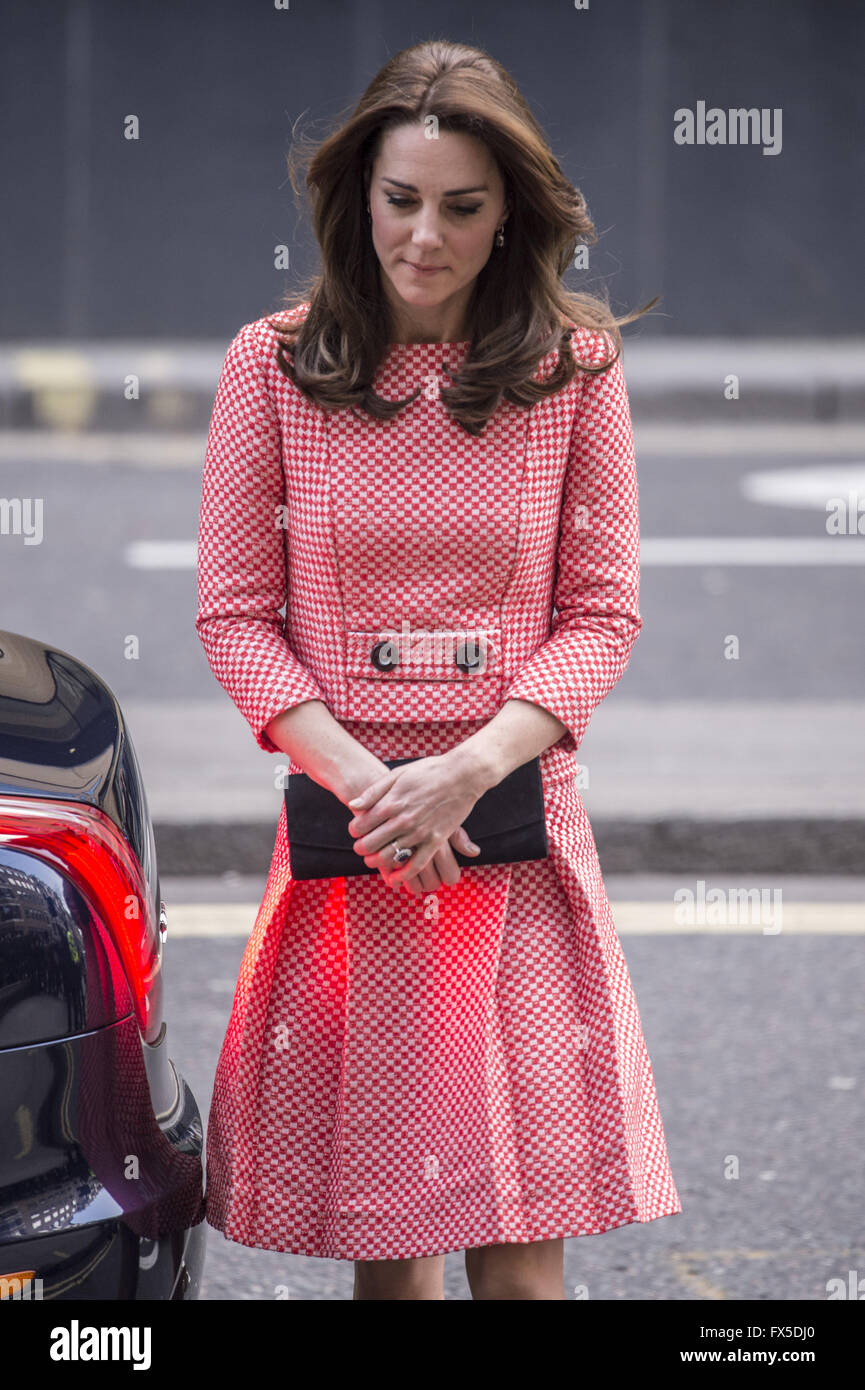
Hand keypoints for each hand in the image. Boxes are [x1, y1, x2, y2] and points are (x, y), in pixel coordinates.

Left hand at [345, 752, 485, 895]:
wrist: (462, 774)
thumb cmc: (429, 771)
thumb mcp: (397, 775)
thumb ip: (374, 792)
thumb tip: (353, 805)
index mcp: (391, 803)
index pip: (361, 825)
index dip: (354, 830)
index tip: (356, 830)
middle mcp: (403, 820)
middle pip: (371, 843)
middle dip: (361, 848)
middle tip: (361, 847)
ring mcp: (420, 832)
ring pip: (390, 856)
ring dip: (376, 861)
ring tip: (373, 860)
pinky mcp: (436, 840)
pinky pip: (417, 864)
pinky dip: (404, 875)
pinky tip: (395, 879)